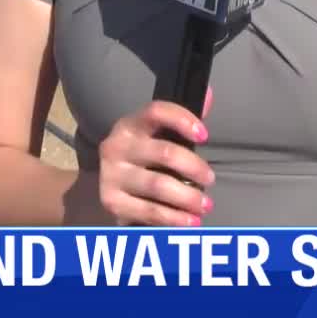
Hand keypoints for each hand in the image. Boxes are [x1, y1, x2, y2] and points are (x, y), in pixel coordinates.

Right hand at [94, 88, 214, 226]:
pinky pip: (149, 211)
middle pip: (164, 153)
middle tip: (210, 179)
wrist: (106, 184)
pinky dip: (173, 218)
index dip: (182, 120)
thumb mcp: (157, 135)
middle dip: (194, 167)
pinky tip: (190, 221)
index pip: (157, 112)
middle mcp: (117, 145)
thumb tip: (209, 95)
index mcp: (131, 124)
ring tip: (205, 205)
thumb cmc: (142, 156)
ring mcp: (111, 174)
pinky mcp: (112, 201)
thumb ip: (182, 119)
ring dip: (188, 197)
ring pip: (158, 185)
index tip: (204, 135)